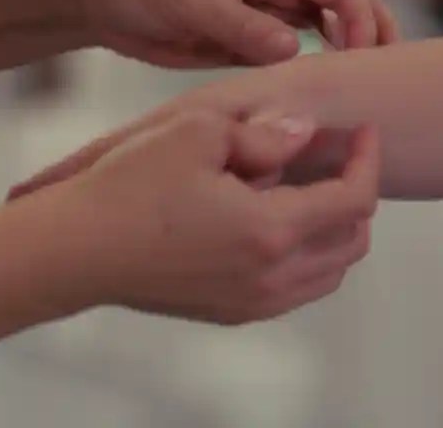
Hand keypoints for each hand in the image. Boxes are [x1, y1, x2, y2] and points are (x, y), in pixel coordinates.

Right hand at [36, 110, 378, 324]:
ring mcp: (253, 301)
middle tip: (340, 155)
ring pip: (331, 271)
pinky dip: (308, 254)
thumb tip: (306, 133)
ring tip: (312, 184)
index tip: (364, 130)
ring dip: (336, 228)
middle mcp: (272, 277)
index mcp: (272, 230)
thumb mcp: (199, 131)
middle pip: (354, 241)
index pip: (355, 199)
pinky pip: (297, 289)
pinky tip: (279, 216)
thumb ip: (266, 133)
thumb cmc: (129, 184)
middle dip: (358, 193)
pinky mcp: (231, 311)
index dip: (368, 159)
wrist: (74, 249)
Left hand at [65, 0, 398, 67]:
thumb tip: (295, 49)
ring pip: (331, 27)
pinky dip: (322, 67)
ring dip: (352, 50)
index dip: (359, 17)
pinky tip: (333, 91)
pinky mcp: (257, 36)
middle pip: (347, 1)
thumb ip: (244, 27)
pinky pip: (303, 50)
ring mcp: (271, 8)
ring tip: (372, 86)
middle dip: (372, 30)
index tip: (363, 54)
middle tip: (390, 71)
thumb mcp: (193, 4)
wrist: (106, 3)